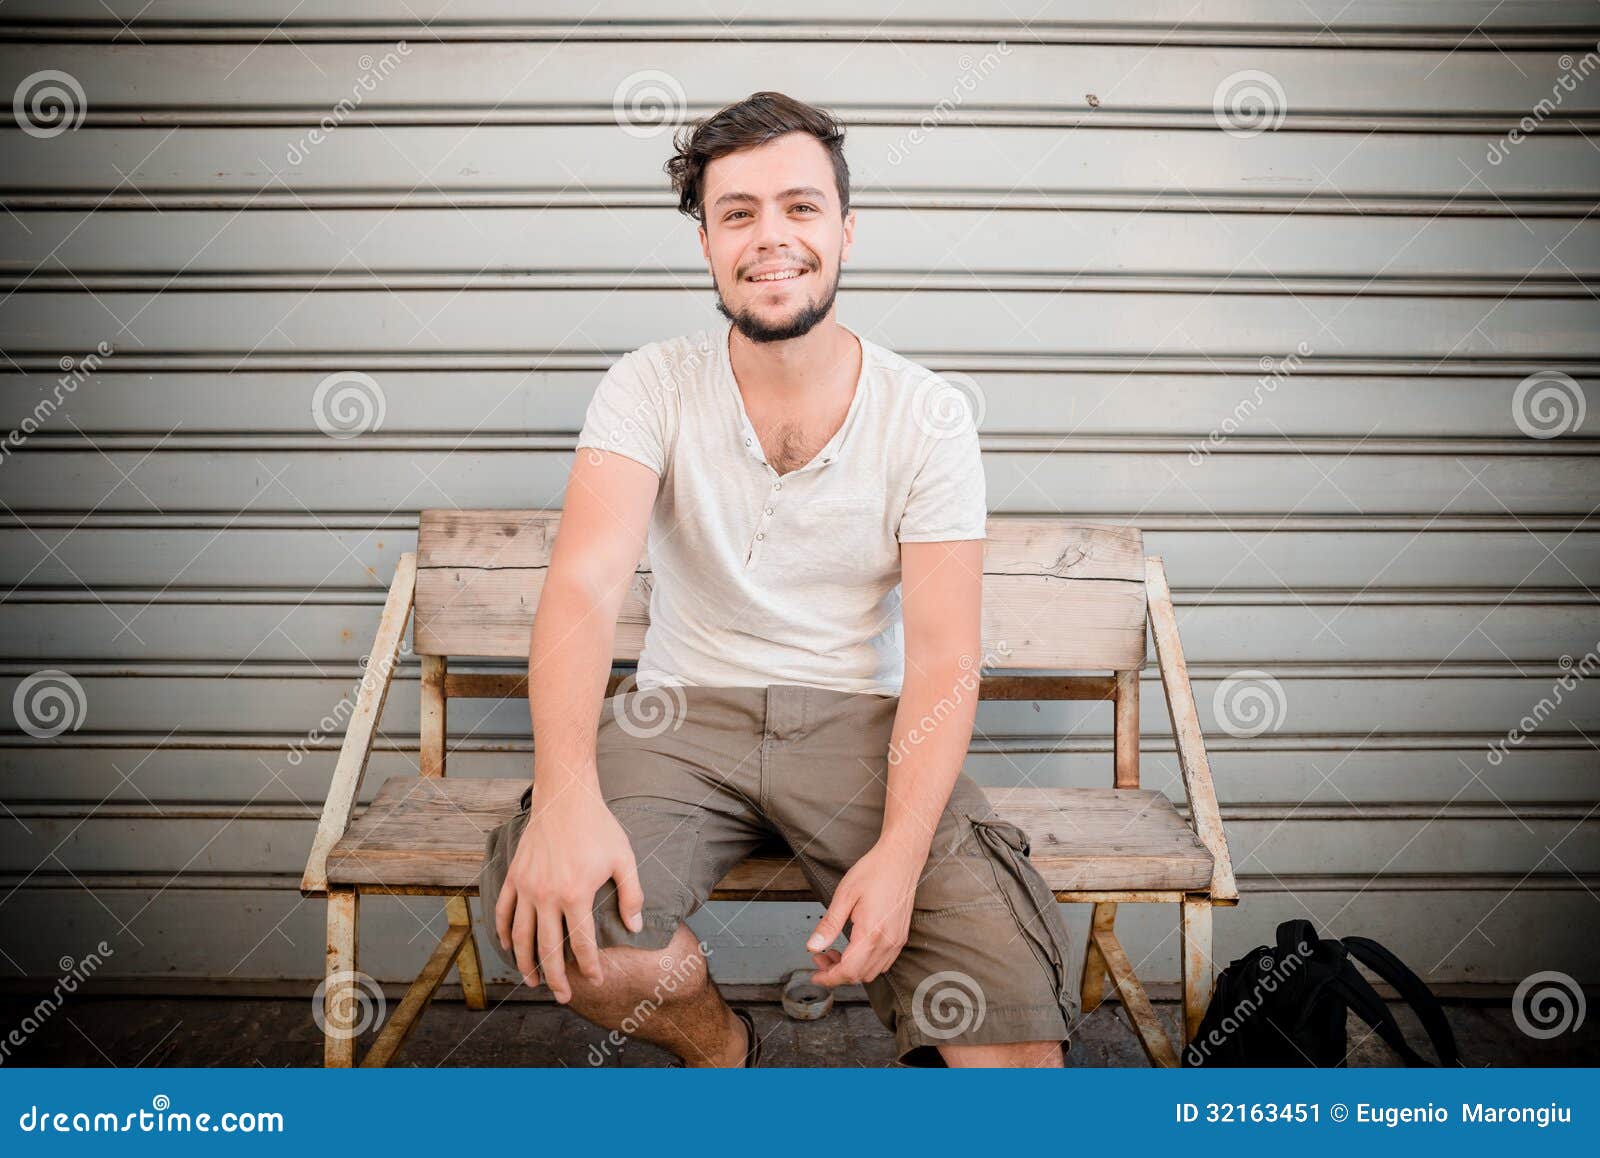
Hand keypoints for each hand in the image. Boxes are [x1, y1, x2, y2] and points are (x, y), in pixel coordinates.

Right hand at [492, 783, 643, 1002]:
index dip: (590, 966)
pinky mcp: (514, 875)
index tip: (596, 980)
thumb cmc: (598, 827)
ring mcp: (526, 887)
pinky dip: (502, 932)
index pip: (581, 943)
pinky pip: (503, 910)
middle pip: (547, 948)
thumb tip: (633, 928)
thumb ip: (631, 895)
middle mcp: (546, 896)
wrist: (565, 796)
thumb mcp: (624, 859)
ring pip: (520, 935)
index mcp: (575, 894)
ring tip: (533, 981)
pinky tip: (508, 946)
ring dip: (525, 963)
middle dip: (556, 977)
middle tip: (563, 996)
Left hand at [805, 842, 923, 986]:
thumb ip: (828, 925)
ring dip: (851, 970)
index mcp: (871, 932)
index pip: (848, 971)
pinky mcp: (901, 937)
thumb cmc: (874, 872)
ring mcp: (897, 941)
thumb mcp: (844, 895)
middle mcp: (887, 941)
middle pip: (860, 976)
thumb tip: (813, 946)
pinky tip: (854, 949)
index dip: (829, 978)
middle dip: (836, 973)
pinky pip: (883, 963)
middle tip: (820, 957)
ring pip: (872, 972)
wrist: (900, 859)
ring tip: (835, 953)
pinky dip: (866, 964)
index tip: (815, 975)